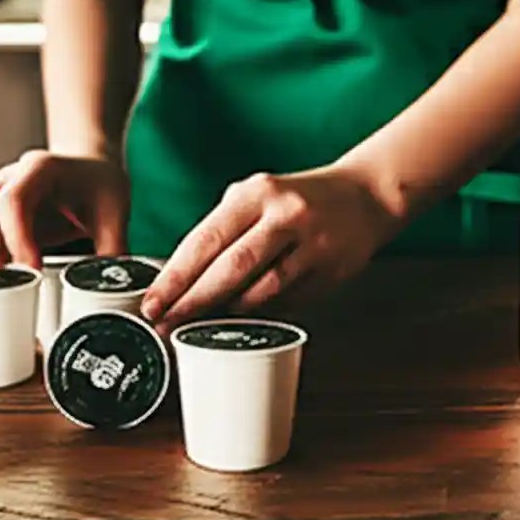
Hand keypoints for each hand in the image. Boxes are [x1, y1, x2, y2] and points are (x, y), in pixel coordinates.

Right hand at [0, 150, 128, 267]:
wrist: (88, 167)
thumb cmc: (97, 184)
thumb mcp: (116, 211)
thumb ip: (113, 249)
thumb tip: (107, 288)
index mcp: (41, 170)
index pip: (13, 201)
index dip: (16, 238)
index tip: (31, 270)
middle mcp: (7, 179)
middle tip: (5, 275)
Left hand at [141, 164, 404, 328]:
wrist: (365, 195)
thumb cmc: (299, 199)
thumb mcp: (257, 196)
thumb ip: (223, 230)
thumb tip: (182, 279)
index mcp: (256, 193)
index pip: (206, 239)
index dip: (175, 276)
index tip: (153, 302)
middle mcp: (284, 216)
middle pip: (231, 268)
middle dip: (193, 302)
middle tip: (166, 324)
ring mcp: (311, 244)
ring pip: (261, 291)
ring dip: (227, 314)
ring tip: (199, 326)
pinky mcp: (331, 271)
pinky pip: (288, 302)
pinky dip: (261, 314)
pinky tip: (242, 321)